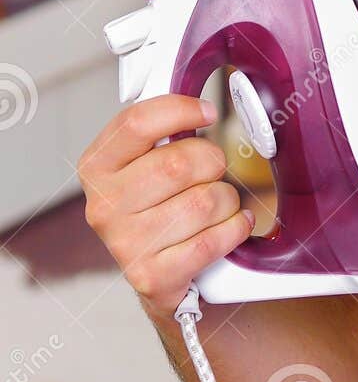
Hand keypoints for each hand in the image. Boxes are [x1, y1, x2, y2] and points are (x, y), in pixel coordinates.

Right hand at [78, 95, 253, 319]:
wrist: (157, 270)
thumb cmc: (156, 206)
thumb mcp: (144, 162)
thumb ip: (162, 130)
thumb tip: (199, 105)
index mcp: (97, 167)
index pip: (137, 123)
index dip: (181, 110)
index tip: (207, 111)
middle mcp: (104, 206)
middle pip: (179, 164)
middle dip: (212, 162)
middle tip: (212, 170)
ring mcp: (125, 244)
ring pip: (204, 202)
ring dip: (227, 200)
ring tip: (217, 203)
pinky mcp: (152, 275)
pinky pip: (213, 240)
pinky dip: (235, 228)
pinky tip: (231, 224)